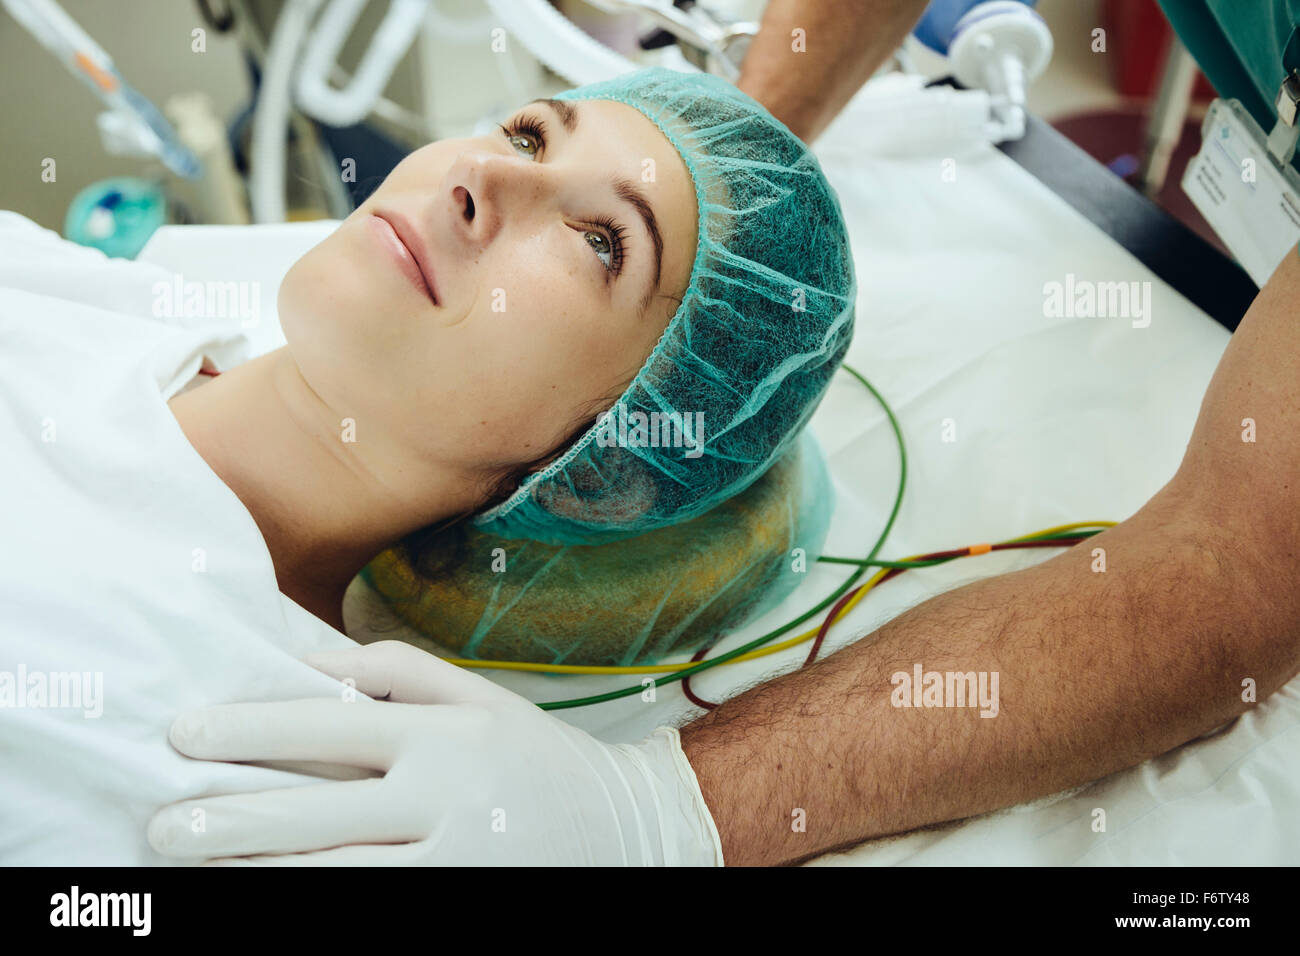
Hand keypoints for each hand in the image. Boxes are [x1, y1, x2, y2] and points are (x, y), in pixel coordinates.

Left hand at [148, 641, 723, 864]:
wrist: (622, 830)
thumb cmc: (534, 755)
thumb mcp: (479, 698)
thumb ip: (397, 670)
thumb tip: (307, 659)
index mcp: (445, 733)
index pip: (328, 724)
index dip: (249, 728)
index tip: (184, 734)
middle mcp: (444, 796)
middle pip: (315, 809)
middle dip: (228, 819)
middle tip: (163, 826)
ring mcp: (450, 859)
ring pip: (330, 872)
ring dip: (255, 871)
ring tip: (194, 870)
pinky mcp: (454, 902)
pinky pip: (365, 906)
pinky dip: (309, 902)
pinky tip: (266, 896)